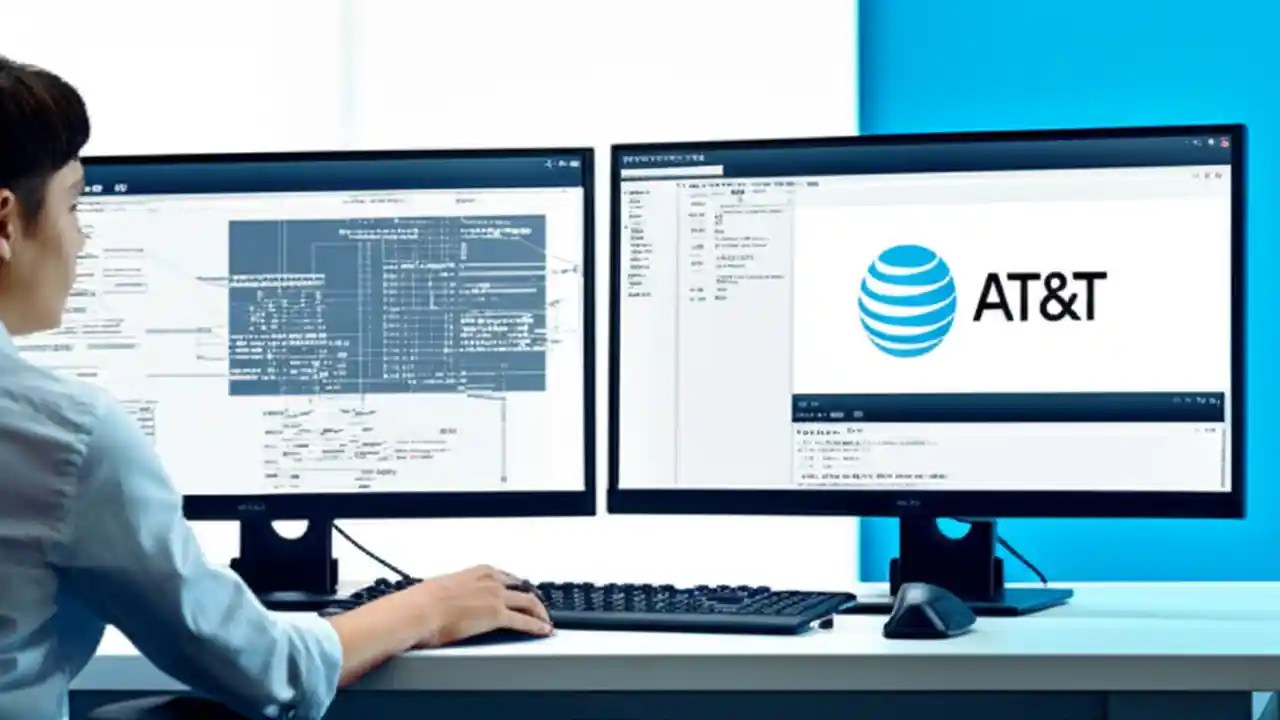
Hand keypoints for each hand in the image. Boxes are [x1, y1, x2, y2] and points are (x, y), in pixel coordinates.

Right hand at [408, 564, 552, 647]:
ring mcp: (496, 597)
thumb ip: (457, 593)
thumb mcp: (444, 589)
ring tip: (545, 622)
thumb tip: (452, 602)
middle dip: (533, 599)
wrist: (419, 610)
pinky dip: (537, 626)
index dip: (518, 587)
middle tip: (539, 609)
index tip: (521, 592)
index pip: (507, 577)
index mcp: (478, 571)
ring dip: (540, 613)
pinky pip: (524, 621)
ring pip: (529, 603)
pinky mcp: (498, 615)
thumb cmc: (423, 602)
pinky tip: (543, 631)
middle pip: (522, 588)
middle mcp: (491, 580)